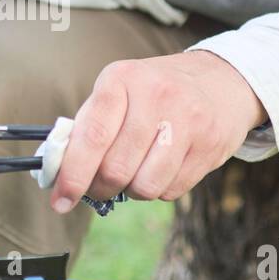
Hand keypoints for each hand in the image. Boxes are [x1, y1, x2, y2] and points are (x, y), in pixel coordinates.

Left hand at [49, 50, 267, 211]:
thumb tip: (58, 173)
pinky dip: (158, 190)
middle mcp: (156, 95)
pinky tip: (160, 168)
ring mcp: (187, 120)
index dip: (73, 175)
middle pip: (117, 168)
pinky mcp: (209, 145)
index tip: (60, 201)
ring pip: (145, 186)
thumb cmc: (153, 93)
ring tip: (133, 174)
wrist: (220, 81)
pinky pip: (171, 191)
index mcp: (122, 78)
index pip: (93, 136)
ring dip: (131, 191)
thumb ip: (87, 127)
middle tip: (99, 187)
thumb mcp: (118, 91)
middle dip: (100, 188)